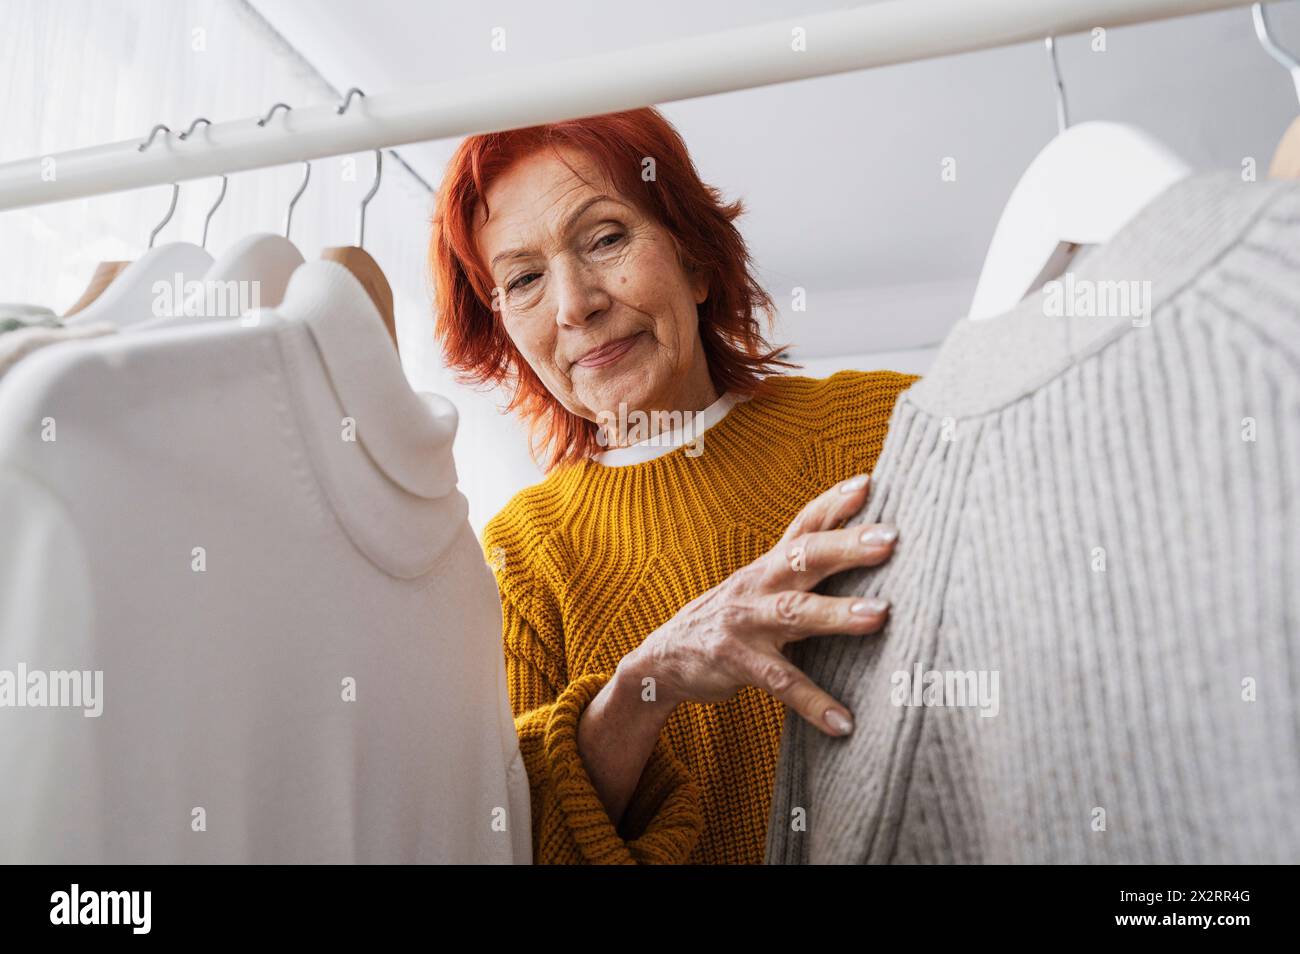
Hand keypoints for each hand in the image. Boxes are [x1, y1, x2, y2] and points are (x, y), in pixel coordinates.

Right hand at [630, 473, 895, 735]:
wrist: (664, 658)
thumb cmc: (735, 619)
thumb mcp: (763, 586)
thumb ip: (804, 571)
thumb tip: (868, 553)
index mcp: (770, 565)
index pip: (804, 524)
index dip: (834, 502)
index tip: (869, 482)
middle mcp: (758, 585)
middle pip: (804, 556)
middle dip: (846, 546)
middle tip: (890, 538)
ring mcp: (746, 622)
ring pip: (794, 613)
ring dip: (837, 614)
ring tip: (880, 616)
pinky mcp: (736, 662)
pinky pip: (781, 683)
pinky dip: (814, 703)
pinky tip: (844, 723)